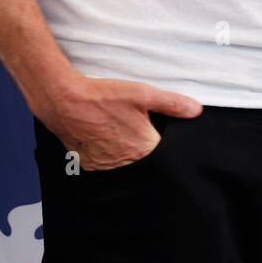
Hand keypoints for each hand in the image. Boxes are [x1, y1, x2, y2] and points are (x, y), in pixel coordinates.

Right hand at [30, 73, 203, 170]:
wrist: (65, 100)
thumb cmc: (104, 96)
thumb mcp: (142, 94)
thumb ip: (172, 103)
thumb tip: (196, 110)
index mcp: (143, 149)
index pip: (163, 155)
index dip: (160, 141)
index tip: (154, 131)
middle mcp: (126, 164)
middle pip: (143, 160)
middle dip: (142, 147)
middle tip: (131, 127)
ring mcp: (106, 168)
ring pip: (124, 164)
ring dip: (124, 152)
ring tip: (116, 131)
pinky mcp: (90, 166)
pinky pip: (106, 165)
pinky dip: (107, 155)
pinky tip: (103, 137)